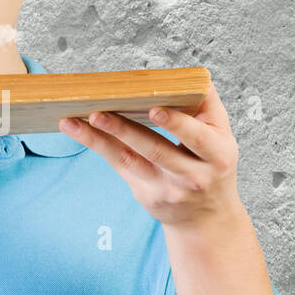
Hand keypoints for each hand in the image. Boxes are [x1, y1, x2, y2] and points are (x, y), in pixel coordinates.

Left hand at [58, 79, 242, 229]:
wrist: (206, 218)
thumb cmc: (213, 166)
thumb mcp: (223, 138)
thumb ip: (207, 106)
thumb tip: (190, 77)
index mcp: (216, 156)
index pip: (196, 138)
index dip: (176, 124)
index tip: (154, 109)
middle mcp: (191, 176)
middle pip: (154, 150)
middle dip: (124, 131)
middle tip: (97, 113)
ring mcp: (166, 189)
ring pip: (128, 160)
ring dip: (97, 139)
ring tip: (71, 121)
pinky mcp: (145, 195)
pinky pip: (119, 166)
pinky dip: (98, 146)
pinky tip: (77, 130)